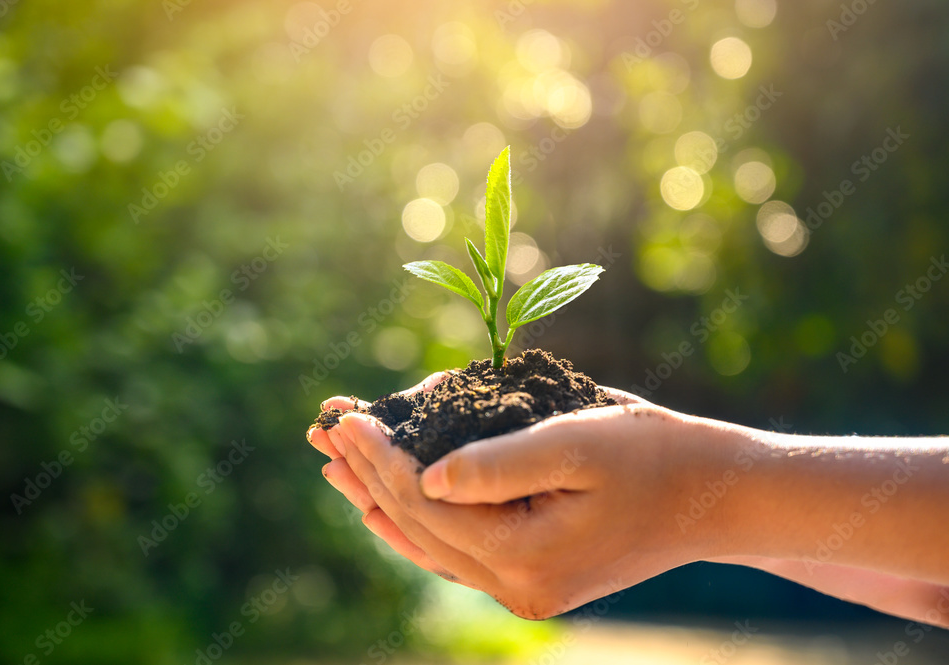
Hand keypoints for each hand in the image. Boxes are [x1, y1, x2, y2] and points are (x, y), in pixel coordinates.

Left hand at [309, 382, 732, 618]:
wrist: (714, 496)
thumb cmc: (654, 455)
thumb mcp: (577, 443)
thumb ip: (496, 463)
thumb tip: (423, 478)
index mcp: (525, 556)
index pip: (426, 503)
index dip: (380, 458)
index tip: (343, 417)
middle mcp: (517, 587)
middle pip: (419, 527)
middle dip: (367, 477)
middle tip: (323, 434)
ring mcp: (524, 589)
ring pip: (431, 546)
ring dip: (381, 502)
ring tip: (337, 467)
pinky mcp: (533, 578)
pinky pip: (457, 554)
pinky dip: (418, 524)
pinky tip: (388, 505)